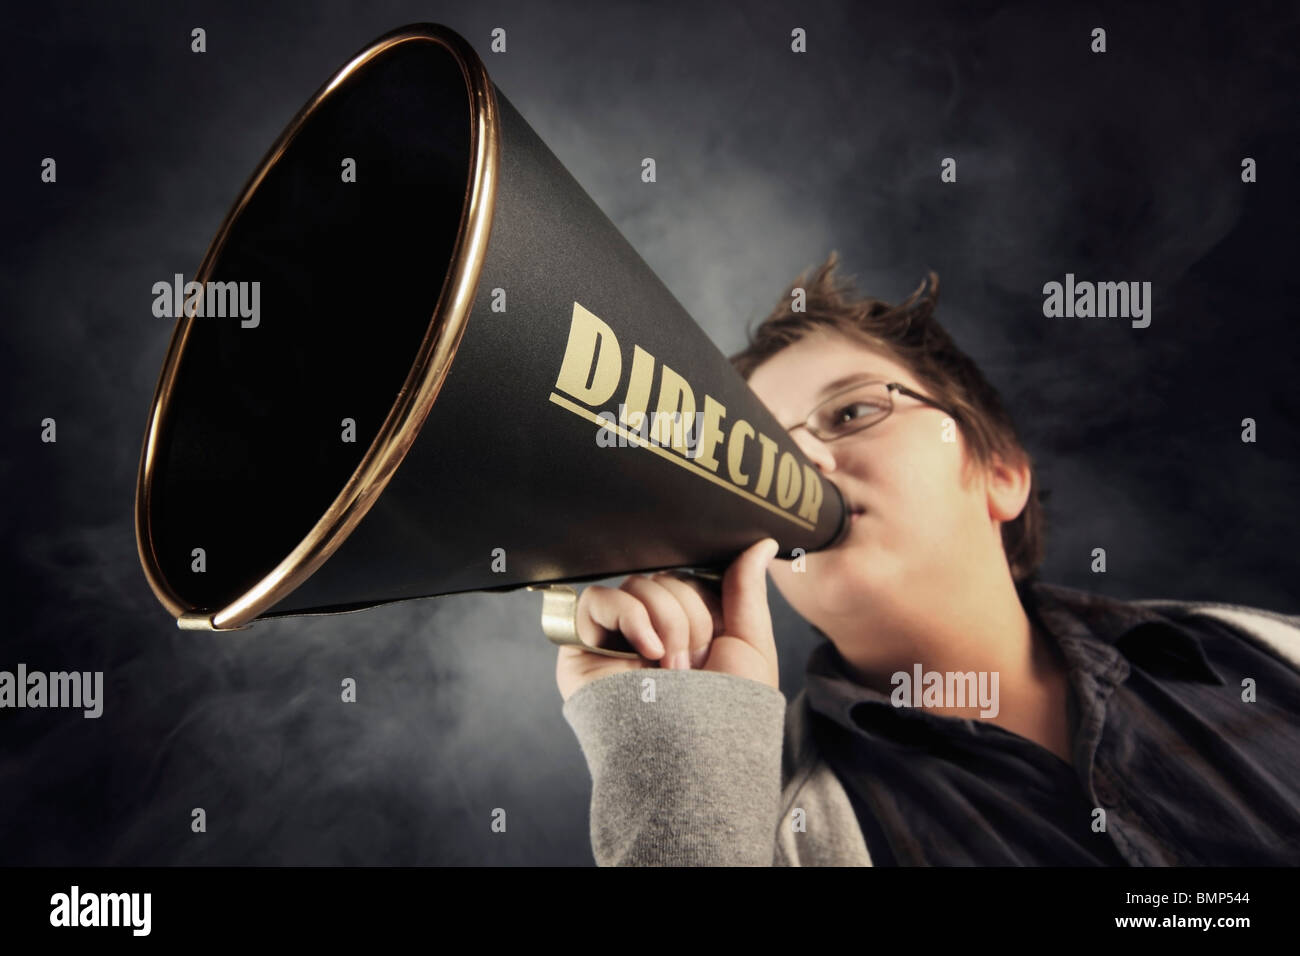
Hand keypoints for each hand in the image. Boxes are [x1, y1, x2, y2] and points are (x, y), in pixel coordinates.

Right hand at [555, 537, 780, 702]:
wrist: (692, 756)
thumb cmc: (723, 715)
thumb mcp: (749, 646)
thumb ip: (747, 589)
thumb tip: (762, 543)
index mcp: (687, 627)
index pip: (691, 577)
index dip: (707, 596)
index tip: (718, 635)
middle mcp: (650, 629)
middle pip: (668, 577)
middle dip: (690, 617)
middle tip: (694, 665)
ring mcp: (616, 636)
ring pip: (639, 584)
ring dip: (666, 623)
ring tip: (670, 671)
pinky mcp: (583, 645)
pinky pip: (599, 599)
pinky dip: (629, 617)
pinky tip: (646, 652)